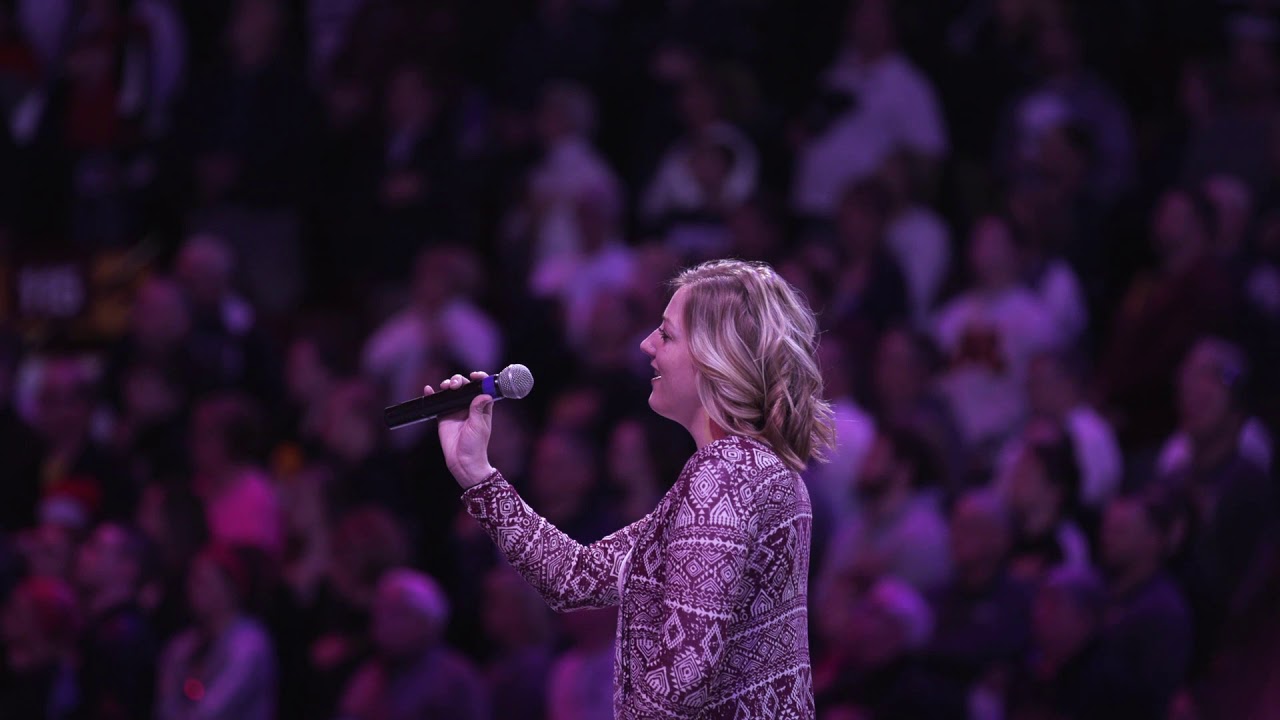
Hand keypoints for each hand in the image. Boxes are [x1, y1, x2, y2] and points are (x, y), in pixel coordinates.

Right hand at [424, 372, 495, 488]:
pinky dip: (432, 395)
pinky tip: (428, 389)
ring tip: (445, 387)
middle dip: (459, 381)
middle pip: (464, 386)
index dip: (480, 379)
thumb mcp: (479, 426)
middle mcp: (469, 406)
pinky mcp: (443, 416)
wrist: (462, 461)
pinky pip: (438, 402)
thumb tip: (484, 394)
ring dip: (448, 384)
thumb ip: (478, 409)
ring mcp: (455, 410)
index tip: (475, 375)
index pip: (482, 388)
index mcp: (482, 407)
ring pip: (451, 392)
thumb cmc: (475, 446)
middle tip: (455, 385)